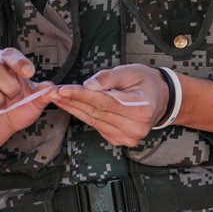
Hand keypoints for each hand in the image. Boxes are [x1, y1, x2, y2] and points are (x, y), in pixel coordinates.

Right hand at [0, 48, 55, 153]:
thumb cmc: (15, 110)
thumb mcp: (32, 104)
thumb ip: (42, 95)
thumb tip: (52, 88)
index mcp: (5, 65)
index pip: (8, 54)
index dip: (18, 62)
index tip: (30, 73)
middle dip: (8, 84)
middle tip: (15, 97)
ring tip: (1, 107)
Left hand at [49, 64, 166, 146]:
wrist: (161, 99)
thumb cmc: (145, 82)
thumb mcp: (130, 72)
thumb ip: (108, 78)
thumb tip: (88, 85)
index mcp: (140, 109)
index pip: (103, 102)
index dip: (80, 95)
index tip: (62, 89)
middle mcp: (134, 128)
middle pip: (95, 112)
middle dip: (71, 101)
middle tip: (51, 91)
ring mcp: (127, 137)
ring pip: (92, 120)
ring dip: (72, 108)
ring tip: (55, 96)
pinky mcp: (119, 140)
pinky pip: (95, 125)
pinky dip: (82, 114)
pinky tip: (70, 105)